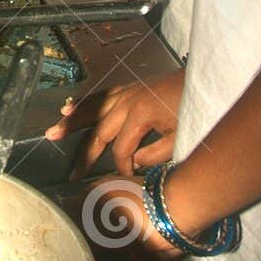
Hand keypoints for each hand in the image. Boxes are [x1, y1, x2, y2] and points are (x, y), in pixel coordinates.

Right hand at [45, 71, 183, 174]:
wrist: (206, 83)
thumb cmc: (195, 111)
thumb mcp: (181, 138)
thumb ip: (155, 154)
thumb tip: (133, 162)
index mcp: (139, 115)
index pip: (121, 149)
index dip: (122, 166)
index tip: (128, 177)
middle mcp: (127, 102)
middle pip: (100, 130)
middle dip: (86, 153)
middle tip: (72, 173)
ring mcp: (127, 93)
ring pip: (94, 109)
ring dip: (74, 121)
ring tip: (54, 131)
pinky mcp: (130, 88)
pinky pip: (102, 96)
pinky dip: (86, 102)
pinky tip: (72, 107)